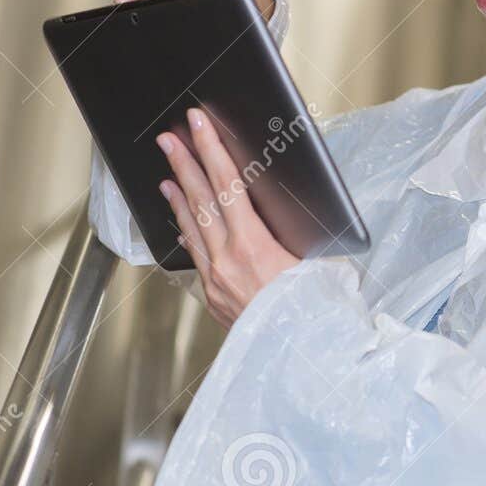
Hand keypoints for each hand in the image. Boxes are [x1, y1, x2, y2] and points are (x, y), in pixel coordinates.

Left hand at [157, 105, 300, 328]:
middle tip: (169, 138)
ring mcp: (216, 281)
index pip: (227, 185)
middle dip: (185, 164)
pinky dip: (186, 230)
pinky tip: (181, 220)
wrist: (303, 359)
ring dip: (179, 195)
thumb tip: (284, 209)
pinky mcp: (214, 298)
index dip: (211, 150)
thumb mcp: (319, 259)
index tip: (198, 126)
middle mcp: (227, 261)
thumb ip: (295, 233)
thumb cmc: (318, 311)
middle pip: (201, 201)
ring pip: (192, 228)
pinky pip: (196, 254)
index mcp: (254, 246)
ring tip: (167, 172)